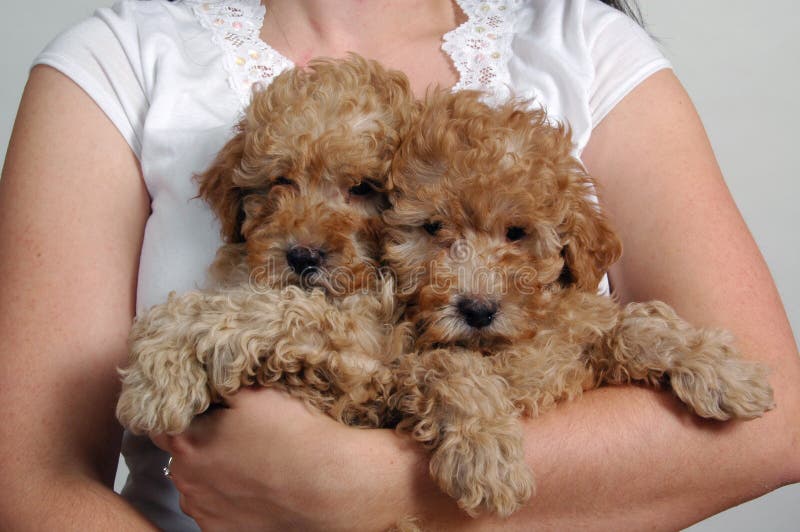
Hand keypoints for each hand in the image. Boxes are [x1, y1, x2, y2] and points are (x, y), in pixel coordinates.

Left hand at [151, 387, 421, 531]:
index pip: (160, 422)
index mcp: (187, 443)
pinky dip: (229, 498)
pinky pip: (216, 509)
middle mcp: (186, 482)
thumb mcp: (252, 394)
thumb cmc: (293, 435)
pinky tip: (255, 486)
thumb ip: (216, 385)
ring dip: (214, 472)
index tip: (202, 405)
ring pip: (198, 484)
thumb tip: (200, 376)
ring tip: (251, 461)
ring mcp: (204, 512)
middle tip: (235, 432)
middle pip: (182, 455)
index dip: (181, 410)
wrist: (329, 486)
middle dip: (202, 442)